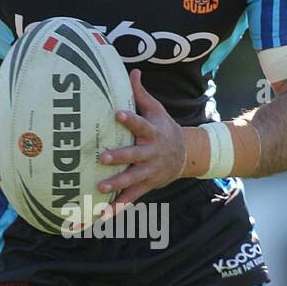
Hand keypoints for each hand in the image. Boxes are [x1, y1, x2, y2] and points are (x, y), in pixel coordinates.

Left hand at [97, 69, 185, 209]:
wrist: (187, 155)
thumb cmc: (164, 128)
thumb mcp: (157, 110)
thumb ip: (142, 94)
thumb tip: (133, 70)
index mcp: (152, 133)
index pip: (140, 124)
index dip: (129, 119)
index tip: (117, 113)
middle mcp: (151, 153)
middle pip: (134, 155)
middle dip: (119, 157)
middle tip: (102, 157)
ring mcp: (150, 171)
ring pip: (132, 179)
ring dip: (117, 184)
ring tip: (100, 188)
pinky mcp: (148, 185)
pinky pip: (132, 197)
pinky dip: (119, 207)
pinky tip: (104, 215)